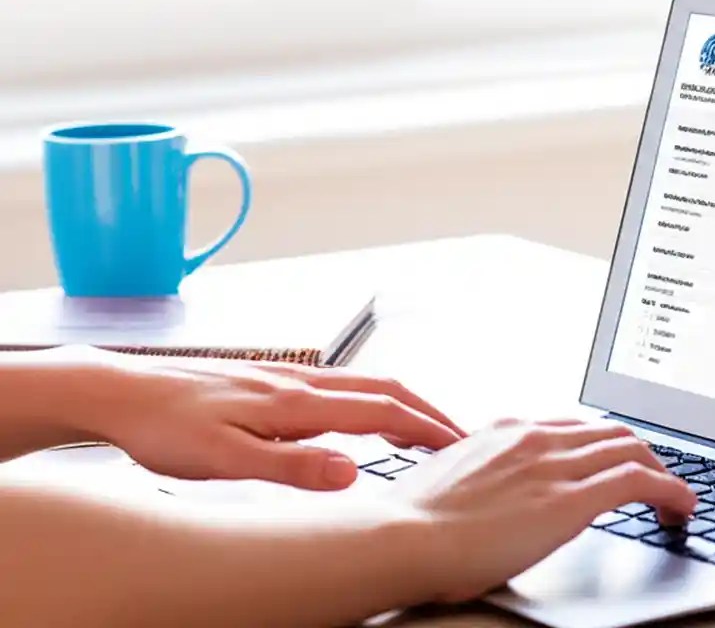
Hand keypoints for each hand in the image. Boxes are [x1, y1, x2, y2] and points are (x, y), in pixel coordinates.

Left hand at [81, 350, 466, 489]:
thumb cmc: (162, 428)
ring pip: (362, 384)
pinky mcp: (268, 380)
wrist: (116, 390)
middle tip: (461, 436)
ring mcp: (284, 377)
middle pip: (384, 389)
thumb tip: (353, 471)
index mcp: (295, 404)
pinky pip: (338, 386)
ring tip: (423, 428)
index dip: (428, 428)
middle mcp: (298, 383)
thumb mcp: (225, 461)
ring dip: (403, 403)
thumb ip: (292, 467)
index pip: (382, 412)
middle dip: (428, 411)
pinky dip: (371, 399)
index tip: (463, 445)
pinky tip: (360, 415)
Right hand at [396, 418, 696, 602]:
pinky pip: (640, 481)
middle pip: (609, 430)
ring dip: (661, 471)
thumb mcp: (450, 486)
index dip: (602, 445)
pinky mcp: (572, 498)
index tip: (613, 460)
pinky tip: (682, 506)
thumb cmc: (411, 524)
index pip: (571, 427)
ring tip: (674, 496)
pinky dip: (671, 490)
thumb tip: (488, 500)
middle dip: (640, 453)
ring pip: (631, 448)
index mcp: (504, 432)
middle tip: (655, 478)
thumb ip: (479, 480)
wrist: (401, 537)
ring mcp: (554, 464)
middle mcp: (534, 437)